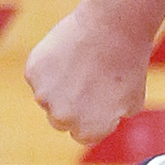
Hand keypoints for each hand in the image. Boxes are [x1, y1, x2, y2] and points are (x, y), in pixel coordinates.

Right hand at [24, 0, 155, 146]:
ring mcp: (44, 95)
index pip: (83, 135)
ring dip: (59, 87)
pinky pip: (39, 76)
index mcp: (88, 131)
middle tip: (89, 83)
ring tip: (81, 65)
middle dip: (72, 106)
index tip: (101, 100)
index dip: (93, 117)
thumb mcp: (131, 103)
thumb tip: (97, 120)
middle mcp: (63, 118)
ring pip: (47, 98)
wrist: (112, 29)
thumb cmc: (128, 66)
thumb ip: (109, 118)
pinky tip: (69, 54)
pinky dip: (50, 68)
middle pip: (61, 121)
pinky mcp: (33, 72)